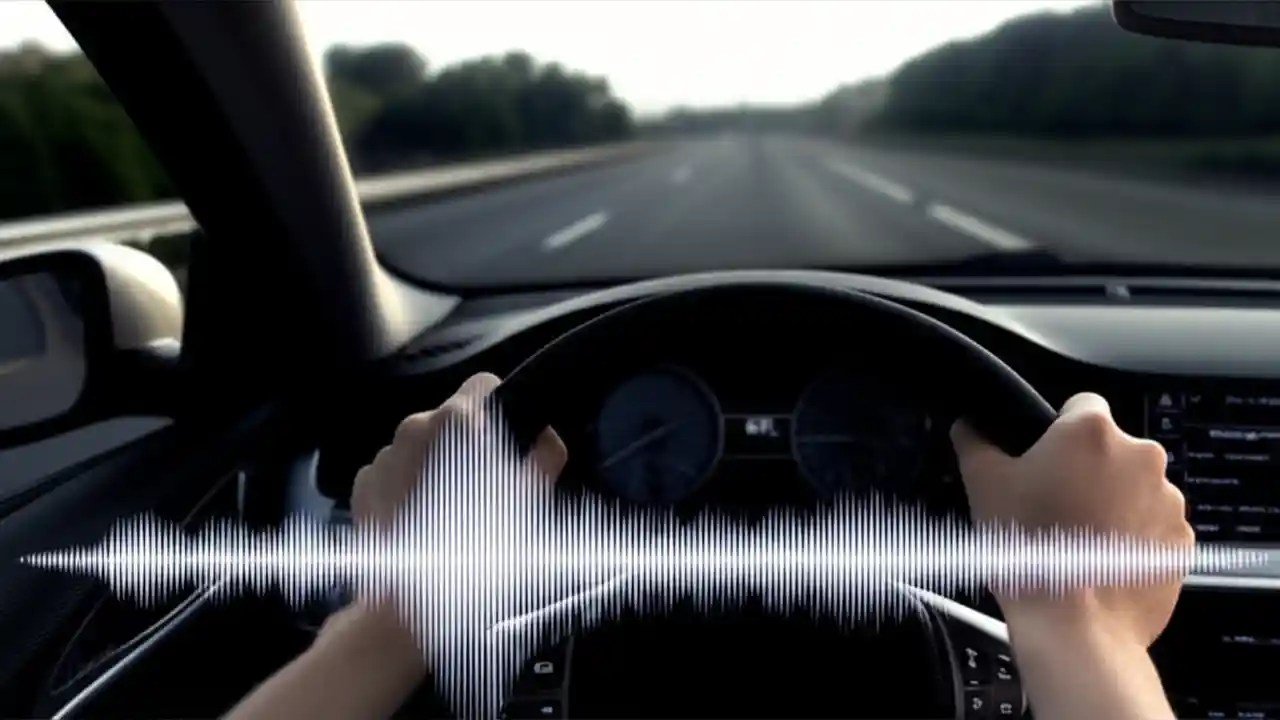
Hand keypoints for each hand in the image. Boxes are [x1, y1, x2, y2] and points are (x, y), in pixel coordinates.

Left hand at [329, 372, 566, 661]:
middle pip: (452, 420)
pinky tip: (422, 523)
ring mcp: (383, 456)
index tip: (510, 443)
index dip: (503, 411)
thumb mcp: (528, 503)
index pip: (485, 386)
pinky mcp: (362, 486)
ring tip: (451, 512)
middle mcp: (413, 427)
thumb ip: (544, 458)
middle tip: (487, 489)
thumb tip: (547, 437)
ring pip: (422, 448)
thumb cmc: (477, 550)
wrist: (410, 604)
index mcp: (457, 422)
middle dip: (470, 445)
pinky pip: (394, 473)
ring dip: (438, 467)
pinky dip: (409, 488)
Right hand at [950, 392, 1192, 648]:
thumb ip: (974, 441)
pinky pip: (1153, 527)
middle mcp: (1140, 455)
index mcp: (1091, 430)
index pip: (1080, 405)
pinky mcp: (1181, 540)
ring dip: (1112, 503)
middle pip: (1110, 449)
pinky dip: (1133, 538)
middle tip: (1054, 505)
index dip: (1057, 432)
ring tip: (1078, 539)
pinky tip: (1101, 561)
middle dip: (1087, 470)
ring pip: (1134, 488)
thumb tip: (969, 425)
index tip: (1043, 461)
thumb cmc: (1027, 548)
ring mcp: (1168, 500)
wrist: (1075, 625)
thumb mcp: (982, 484)